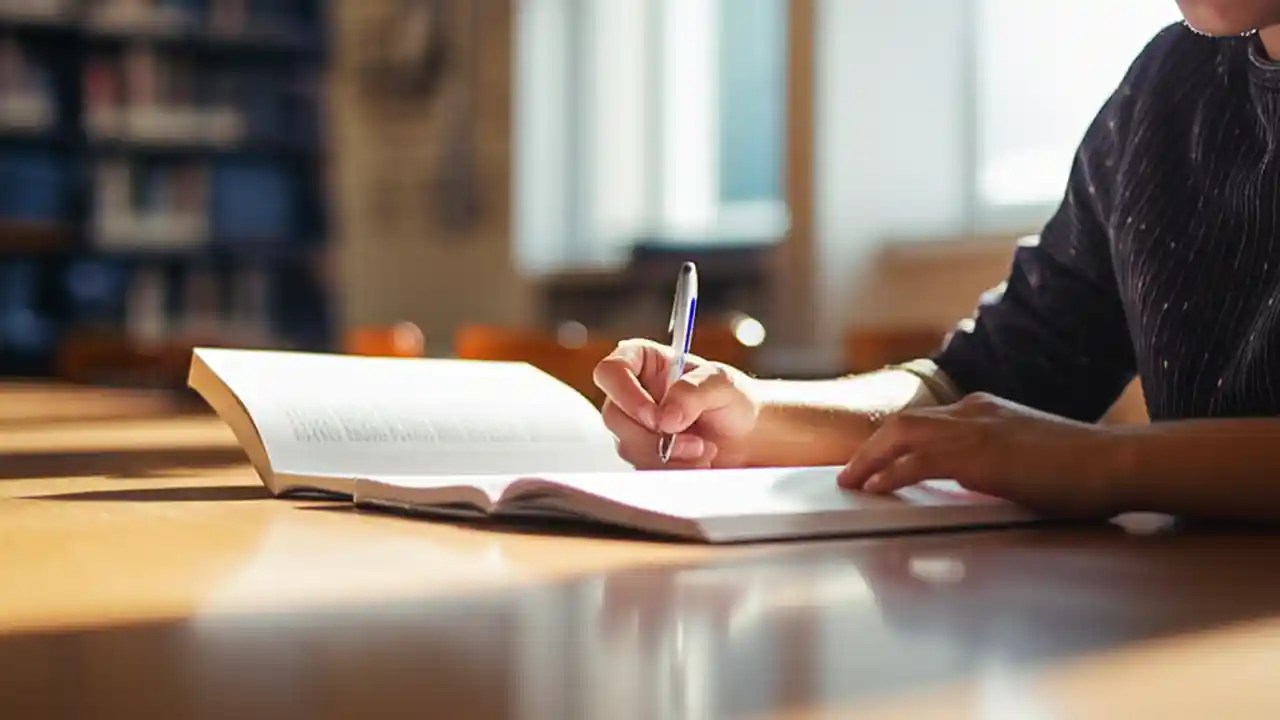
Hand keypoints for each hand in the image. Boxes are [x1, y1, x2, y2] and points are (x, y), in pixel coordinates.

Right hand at [593, 339, 760, 468]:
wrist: (746, 437)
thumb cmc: (733, 400)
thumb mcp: (722, 383)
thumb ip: (692, 392)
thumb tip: (665, 417)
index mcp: (642, 361)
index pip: (610, 372)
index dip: (626, 396)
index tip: (657, 417)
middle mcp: (631, 392)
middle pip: (614, 416)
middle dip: (655, 436)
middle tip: (693, 441)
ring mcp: (634, 426)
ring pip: (627, 446)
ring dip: (668, 456)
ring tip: (704, 450)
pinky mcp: (641, 454)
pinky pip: (642, 467)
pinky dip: (672, 469)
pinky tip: (698, 462)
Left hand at [838, 393, 1118, 517]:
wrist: (1118, 462)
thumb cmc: (1085, 470)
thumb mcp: (1027, 460)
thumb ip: (995, 465)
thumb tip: (972, 484)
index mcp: (985, 409)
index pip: (925, 421)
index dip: (893, 441)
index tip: (873, 461)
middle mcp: (974, 411)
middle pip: (903, 423)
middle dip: (871, 448)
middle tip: (850, 473)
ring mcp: (975, 428)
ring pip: (901, 435)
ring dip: (870, 460)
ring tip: (851, 482)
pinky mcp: (979, 454)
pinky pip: (918, 462)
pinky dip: (890, 474)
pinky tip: (875, 489)